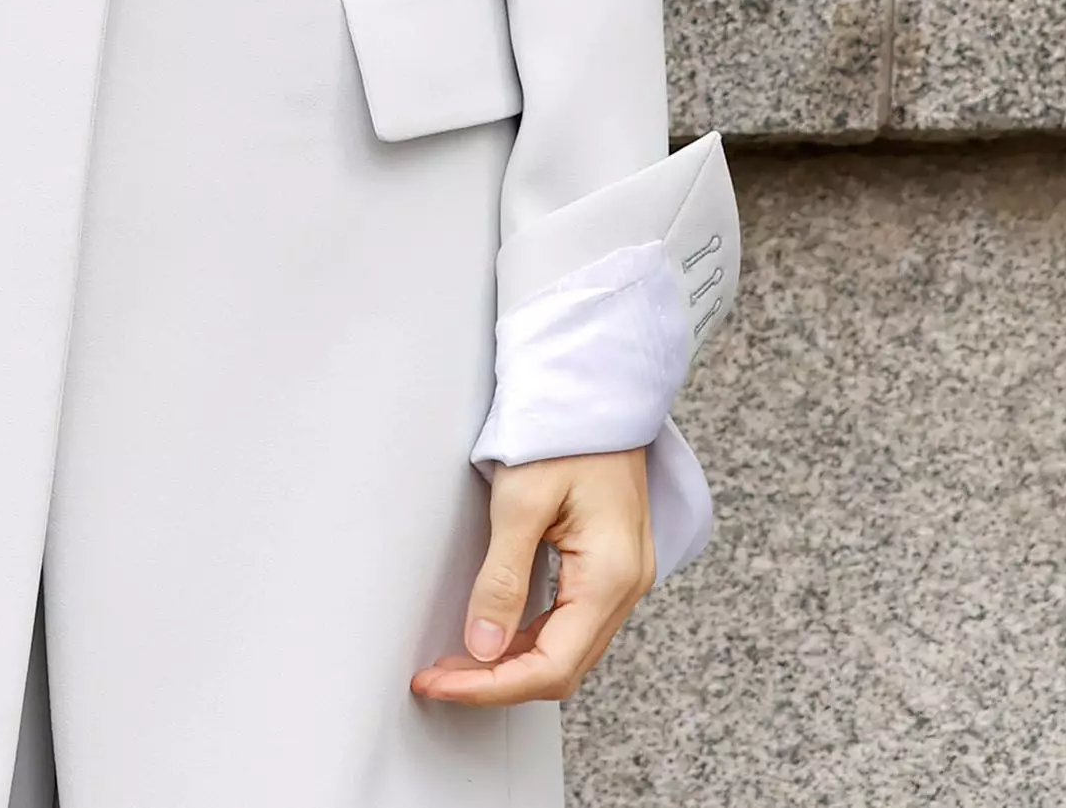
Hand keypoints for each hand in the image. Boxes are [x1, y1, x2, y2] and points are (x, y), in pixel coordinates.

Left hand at [410, 447, 652, 707]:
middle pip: (561, 666)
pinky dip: (529, 635)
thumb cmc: (564, 427)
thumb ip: (502, 579)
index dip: (491, 685)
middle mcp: (626, 585)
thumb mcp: (522, 500)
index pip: (551, 666)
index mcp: (612, 576)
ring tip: (456, 660)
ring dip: (511, 662)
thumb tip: (480, 647)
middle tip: (439, 678)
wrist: (597, 381)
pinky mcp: (608, 562)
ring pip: (566, 647)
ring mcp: (621, 575)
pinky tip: (494, 631)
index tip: (442, 684)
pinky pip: (570, 619)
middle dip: (496, 681)